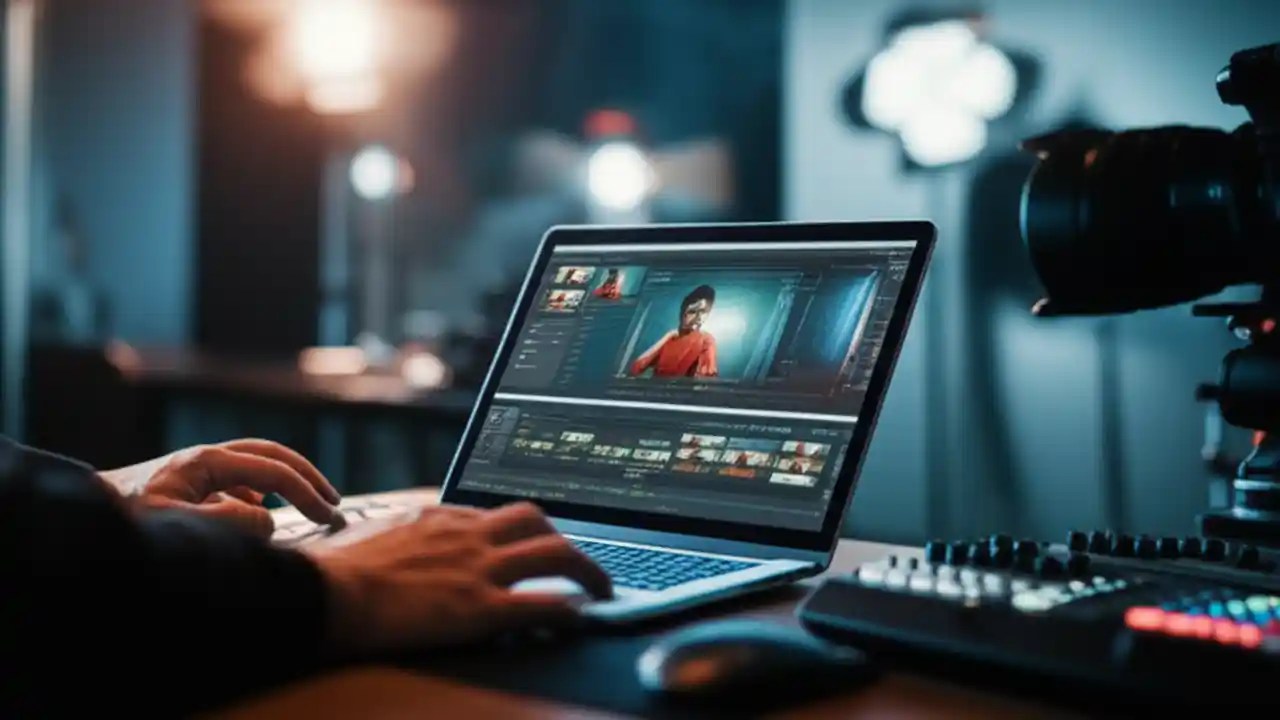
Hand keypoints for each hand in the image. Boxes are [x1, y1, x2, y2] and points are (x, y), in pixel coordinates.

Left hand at [99, 439, 342, 537]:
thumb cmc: (123, 522)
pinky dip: (260, 493)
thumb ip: (227, 522)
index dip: (306, 493)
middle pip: (271, 454)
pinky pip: (236, 482)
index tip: (329, 518)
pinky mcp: (188, 484)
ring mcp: (197, 470)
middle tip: (333, 502)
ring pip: (256, 464)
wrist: (81, 517)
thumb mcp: (175, 525)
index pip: (272, 471)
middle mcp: (205, 458)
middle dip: (307, 475)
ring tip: (308, 504)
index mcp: (205, 461)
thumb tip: (266, 517)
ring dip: (286, 481)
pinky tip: (261, 515)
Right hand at [304, 501, 612, 654]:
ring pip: (556, 553)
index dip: (524, 532)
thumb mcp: (373, 532)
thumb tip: (392, 532)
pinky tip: (580, 618)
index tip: (534, 545)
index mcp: (442, 518)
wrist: (323, 593)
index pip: (498, 514)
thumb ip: (398, 531)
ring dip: (587, 571)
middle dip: (565, 540)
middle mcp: (468, 535)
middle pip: (537, 521)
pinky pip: (543, 603)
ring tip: (601, 589)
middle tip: (579, 563)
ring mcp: (478, 569)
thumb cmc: (335, 570)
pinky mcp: (479, 608)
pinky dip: (570, 610)